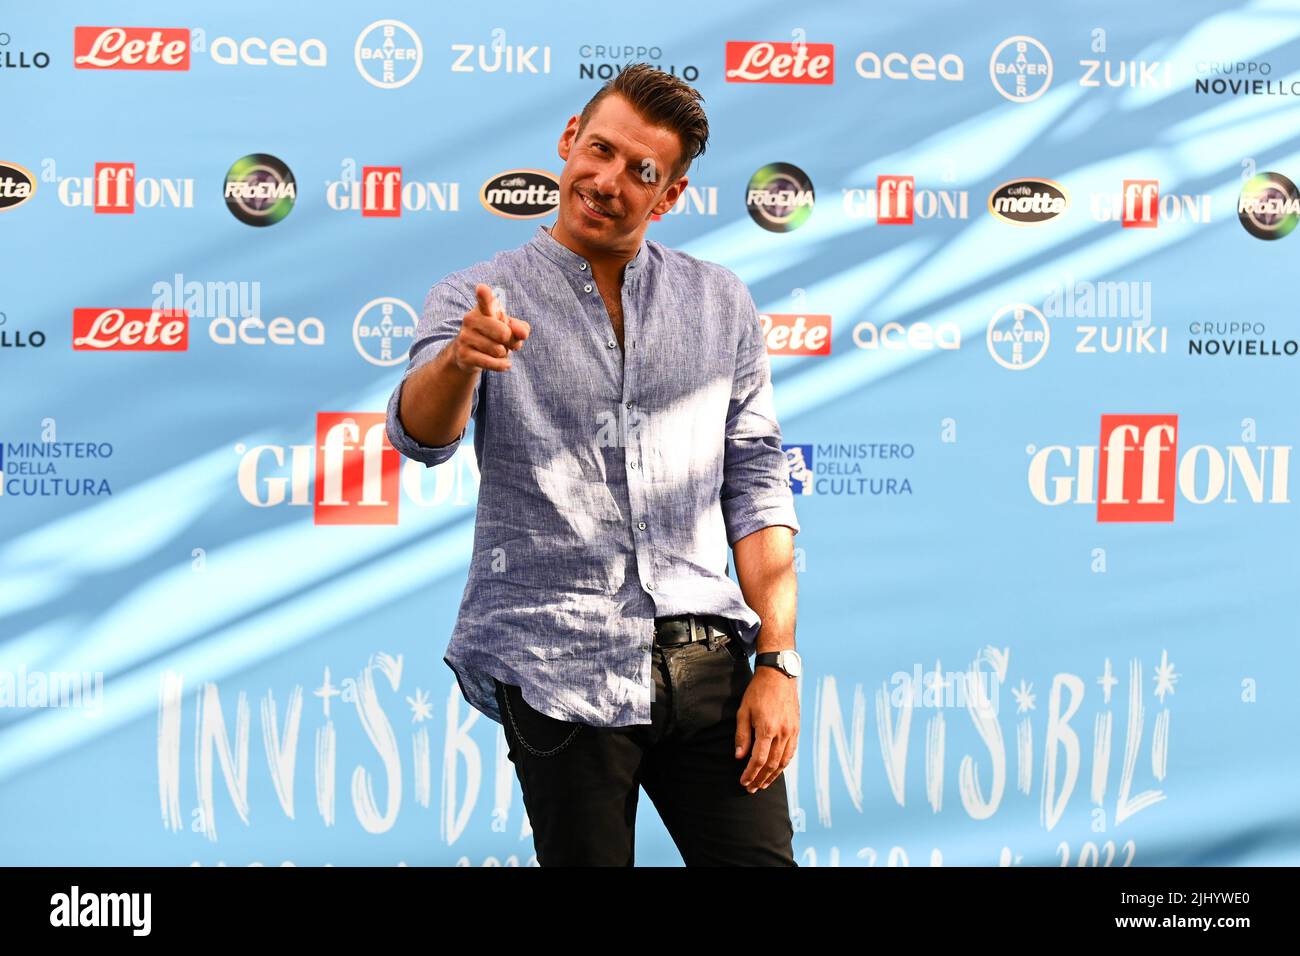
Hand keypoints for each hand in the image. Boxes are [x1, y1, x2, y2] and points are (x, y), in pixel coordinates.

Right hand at [449, 282, 530, 373]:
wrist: (468, 354)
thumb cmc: (493, 336)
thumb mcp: (509, 329)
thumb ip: (520, 328)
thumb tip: (523, 334)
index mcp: (483, 308)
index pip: (485, 300)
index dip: (484, 294)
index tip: (482, 289)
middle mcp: (470, 319)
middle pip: (503, 333)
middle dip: (511, 341)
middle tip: (507, 342)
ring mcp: (465, 337)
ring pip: (498, 350)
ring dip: (504, 354)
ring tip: (498, 351)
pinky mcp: (464, 355)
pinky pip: (491, 362)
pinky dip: (501, 365)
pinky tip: (504, 364)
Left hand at [735, 666, 798, 793]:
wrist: (779, 676)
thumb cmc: (758, 692)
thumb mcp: (744, 711)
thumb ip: (742, 736)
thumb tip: (740, 757)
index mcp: (767, 729)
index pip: (759, 759)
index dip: (751, 773)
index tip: (743, 782)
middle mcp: (782, 733)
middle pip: (772, 764)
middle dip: (760, 779)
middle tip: (751, 789)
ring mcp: (791, 731)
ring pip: (783, 761)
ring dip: (773, 776)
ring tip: (763, 785)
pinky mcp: (796, 729)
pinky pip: (791, 752)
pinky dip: (783, 764)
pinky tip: (776, 770)